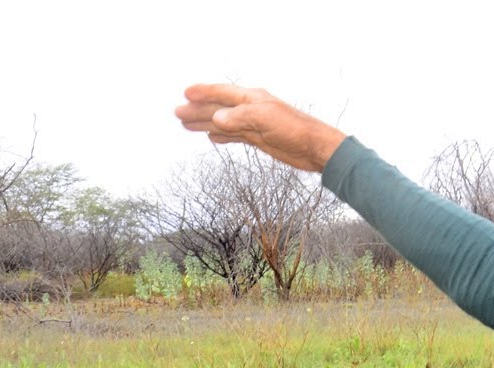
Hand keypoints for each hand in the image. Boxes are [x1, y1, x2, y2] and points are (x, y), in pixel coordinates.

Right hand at [175, 84, 347, 172]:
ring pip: (223, 122)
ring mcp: (254, 124)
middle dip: (197, 110)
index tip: (185, 94)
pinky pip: (235, 135)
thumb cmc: (295, 130)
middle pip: (218, 108)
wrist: (315, 149)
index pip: (222, 93)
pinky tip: (212, 136)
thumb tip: (216, 118)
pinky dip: (221, 135)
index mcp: (252, 99)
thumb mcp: (264, 120)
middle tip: (177, 113)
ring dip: (205, 122)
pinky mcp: (260, 139)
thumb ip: (239, 118)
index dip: (203, 93)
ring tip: (186, 124)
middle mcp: (251, 109)